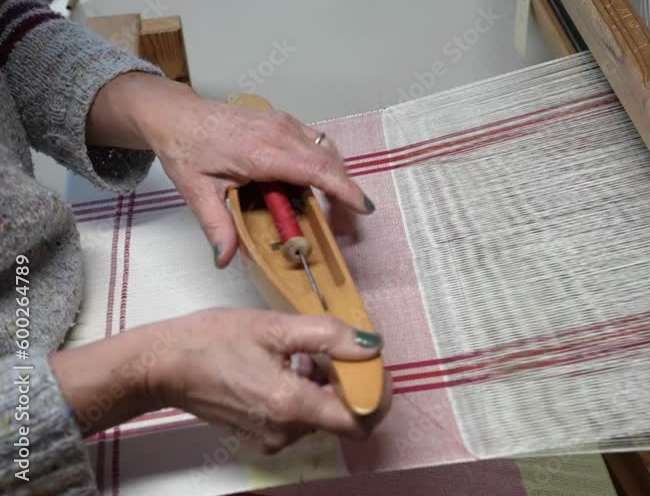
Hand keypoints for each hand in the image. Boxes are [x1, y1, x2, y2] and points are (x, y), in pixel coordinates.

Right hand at [52, 308, 390, 450]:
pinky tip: (285, 365)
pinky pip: (301, 416)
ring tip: (300, 352)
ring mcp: (272, 437)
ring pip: (322, 414)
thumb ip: (329, 336)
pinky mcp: (262, 434)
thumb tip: (370, 345)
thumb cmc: (210, 341)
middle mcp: (284, 431)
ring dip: (325, 384)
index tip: (370, 364)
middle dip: (348, 382)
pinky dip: (305, 392)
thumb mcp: (275, 327)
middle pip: (343, 416)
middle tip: (333, 347)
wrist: (161, 365)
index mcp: (291, 406)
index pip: (360, 420)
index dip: (374, 392)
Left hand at [88, 73, 373, 266]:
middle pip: (329, 161)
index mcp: (259, 151)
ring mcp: (285, 123)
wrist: (176, 115)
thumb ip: (216, 226)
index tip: (362, 206)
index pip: (314, 169)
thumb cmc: (186, 148)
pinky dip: (328, 163)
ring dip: (339, 176)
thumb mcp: (196, 192)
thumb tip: (224, 258)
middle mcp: (278, 132)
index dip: (343, 188)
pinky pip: (319, 142)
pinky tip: (321, 183)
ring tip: (338, 206)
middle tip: (349, 221)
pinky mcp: (286, 121)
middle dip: (346, 191)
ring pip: (328, 150)